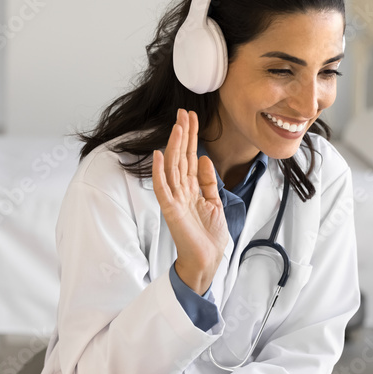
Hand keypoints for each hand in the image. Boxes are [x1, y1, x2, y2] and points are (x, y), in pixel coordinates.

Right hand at [152, 109, 227, 293]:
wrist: (207, 260)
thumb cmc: (209, 237)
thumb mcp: (214, 203)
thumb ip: (209, 182)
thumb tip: (206, 159)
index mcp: (191, 189)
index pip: (190, 157)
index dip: (192, 137)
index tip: (192, 118)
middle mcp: (181, 191)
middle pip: (181, 157)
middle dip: (183, 135)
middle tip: (185, 113)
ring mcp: (174, 200)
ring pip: (172, 168)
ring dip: (174, 146)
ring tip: (177, 126)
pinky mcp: (170, 211)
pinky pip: (163, 189)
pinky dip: (159, 172)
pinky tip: (158, 155)